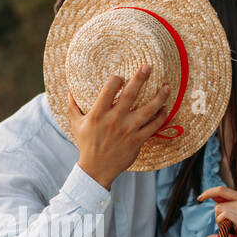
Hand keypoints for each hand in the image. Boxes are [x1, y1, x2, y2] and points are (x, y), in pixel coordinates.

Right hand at [69, 67, 170, 189]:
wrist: (96, 170)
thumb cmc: (87, 145)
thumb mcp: (77, 125)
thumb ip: (73, 107)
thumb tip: (69, 91)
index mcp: (98, 114)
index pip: (109, 89)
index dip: (116, 79)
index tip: (121, 76)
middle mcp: (114, 120)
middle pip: (130, 95)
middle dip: (140, 78)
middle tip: (148, 66)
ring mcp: (128, 130)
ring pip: (148, 110)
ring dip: (159, 97)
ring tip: (167, 87)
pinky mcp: (137, 141)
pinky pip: (153, 126)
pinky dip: (161, 116)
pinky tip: (164, 108)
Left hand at [198, 185, 236, 236]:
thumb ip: (227, 204)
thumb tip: (213, 196)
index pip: (221, 189)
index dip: (208, 192)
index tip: (199, 198)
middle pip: (218, 204)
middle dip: (217, 216)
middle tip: (227, 225)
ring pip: (219, 210)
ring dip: (220, 222)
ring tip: (231, 228)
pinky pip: (224, 216)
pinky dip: (223, 224)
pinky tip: (231, 229)